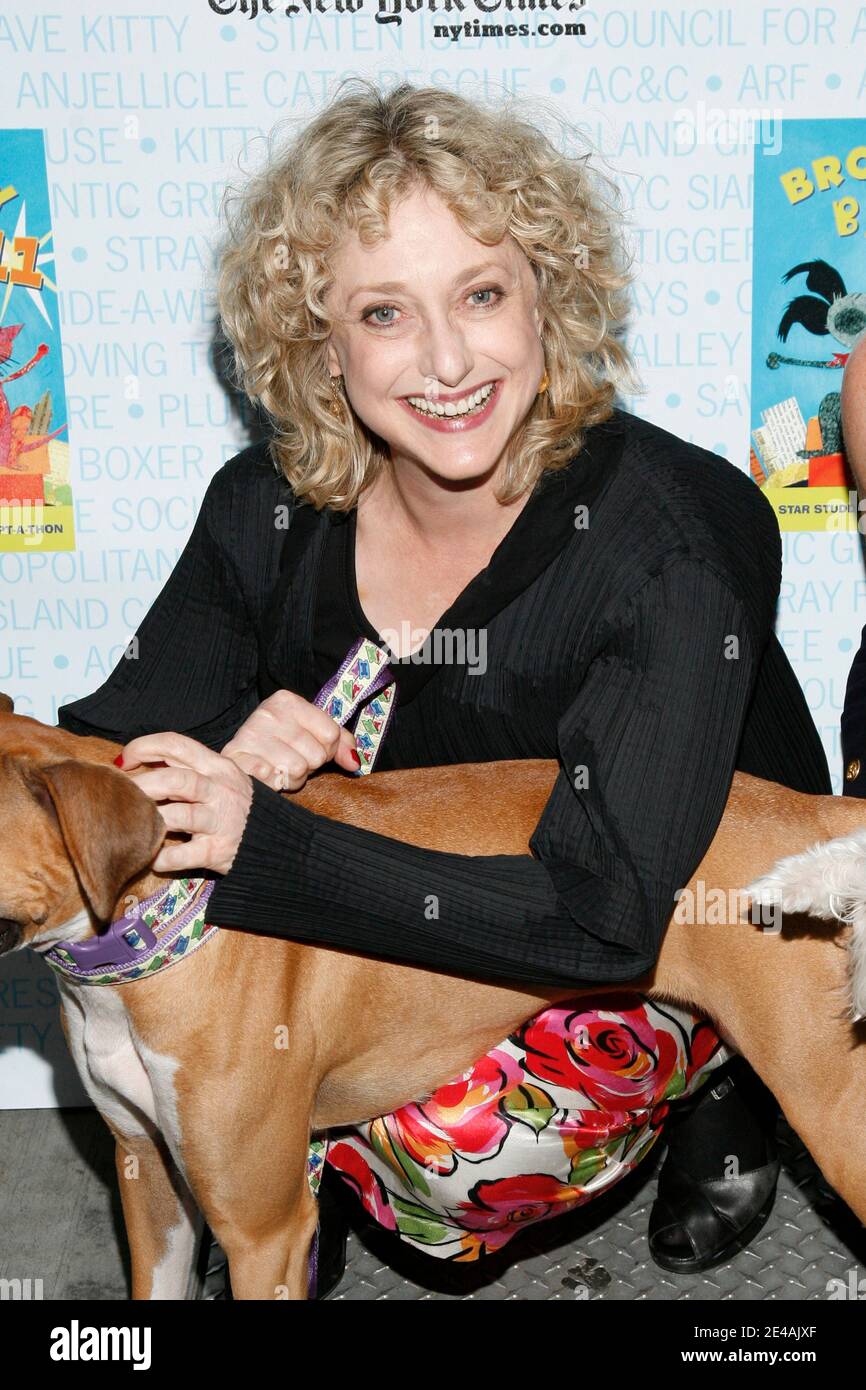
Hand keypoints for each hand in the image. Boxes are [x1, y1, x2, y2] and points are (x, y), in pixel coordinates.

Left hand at [117, 732, 252, 875]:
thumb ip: (191, 768)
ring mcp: (220, 821)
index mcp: (218, 766)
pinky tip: (150, 856)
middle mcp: (220, 790)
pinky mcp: (218, 851)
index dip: (144, 748)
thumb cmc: (239, 807)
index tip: (124, 761)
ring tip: (131, 824)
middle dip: (141, 785)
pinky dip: (162, 857)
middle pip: (175, 780)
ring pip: (178, 816)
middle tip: (121, 795)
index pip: (176, 745)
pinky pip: (183, 855)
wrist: (277, 842)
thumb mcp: (223, 778)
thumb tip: (145, 762)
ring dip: (149, 820)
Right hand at [219, 689, 359, 790]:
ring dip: (292, 779)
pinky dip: (275, 784)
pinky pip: (275, 780)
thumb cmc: (277, 744)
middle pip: (317, 755)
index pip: (331, 734)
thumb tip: (354, 762)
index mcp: (287, 701)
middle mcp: (268, 714)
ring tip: (279, 770)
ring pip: (298, 771)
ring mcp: (251, 736)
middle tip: (291, 761)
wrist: (235, 758)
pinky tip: (267, 776)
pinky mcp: (238, 760)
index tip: (310, 749)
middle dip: (309, 766)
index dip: (327, 750)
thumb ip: (339, 741)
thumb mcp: (308, 731)